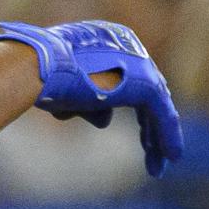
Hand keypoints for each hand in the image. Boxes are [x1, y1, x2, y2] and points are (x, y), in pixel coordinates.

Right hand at [0, 19, 183, 176]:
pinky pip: (163, 115)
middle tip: (151, 150)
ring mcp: (139, 64)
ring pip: (155, 106)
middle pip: (144, 92)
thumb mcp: (65, 89)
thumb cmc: (39, 76)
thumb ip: (88, 102)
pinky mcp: (146, 84)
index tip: (132, 131)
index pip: (126, 78)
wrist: (38, 66)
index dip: (128, 106)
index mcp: (108, 40)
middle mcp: (128, 47)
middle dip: (148, 125)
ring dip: (157, 138)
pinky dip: (167, 137)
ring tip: (157, 167)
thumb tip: (105, 120)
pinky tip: (169, 158)